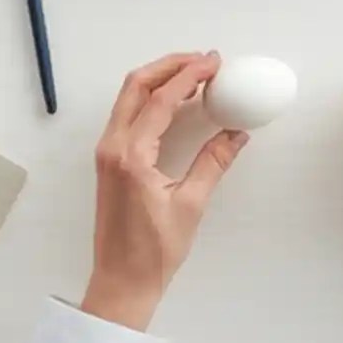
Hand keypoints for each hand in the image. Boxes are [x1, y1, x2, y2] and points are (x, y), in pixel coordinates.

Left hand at [82, 52, 249, 330]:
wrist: (121, 281)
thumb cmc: (152, 253)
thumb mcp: (191, 205)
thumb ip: (214, 162)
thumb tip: (236, 134)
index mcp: (131, 156)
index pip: (162, 100)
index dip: (190, 76)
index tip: (214, 64)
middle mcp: (112, 147)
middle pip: (137, 85)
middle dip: (171, 66)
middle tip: (204, 61)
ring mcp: (106, 153)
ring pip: (129, 97)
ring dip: (160, 79)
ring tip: (194, 75)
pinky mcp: (109, 161)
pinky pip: (127, 115)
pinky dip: (151, 99)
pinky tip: (176, 102)